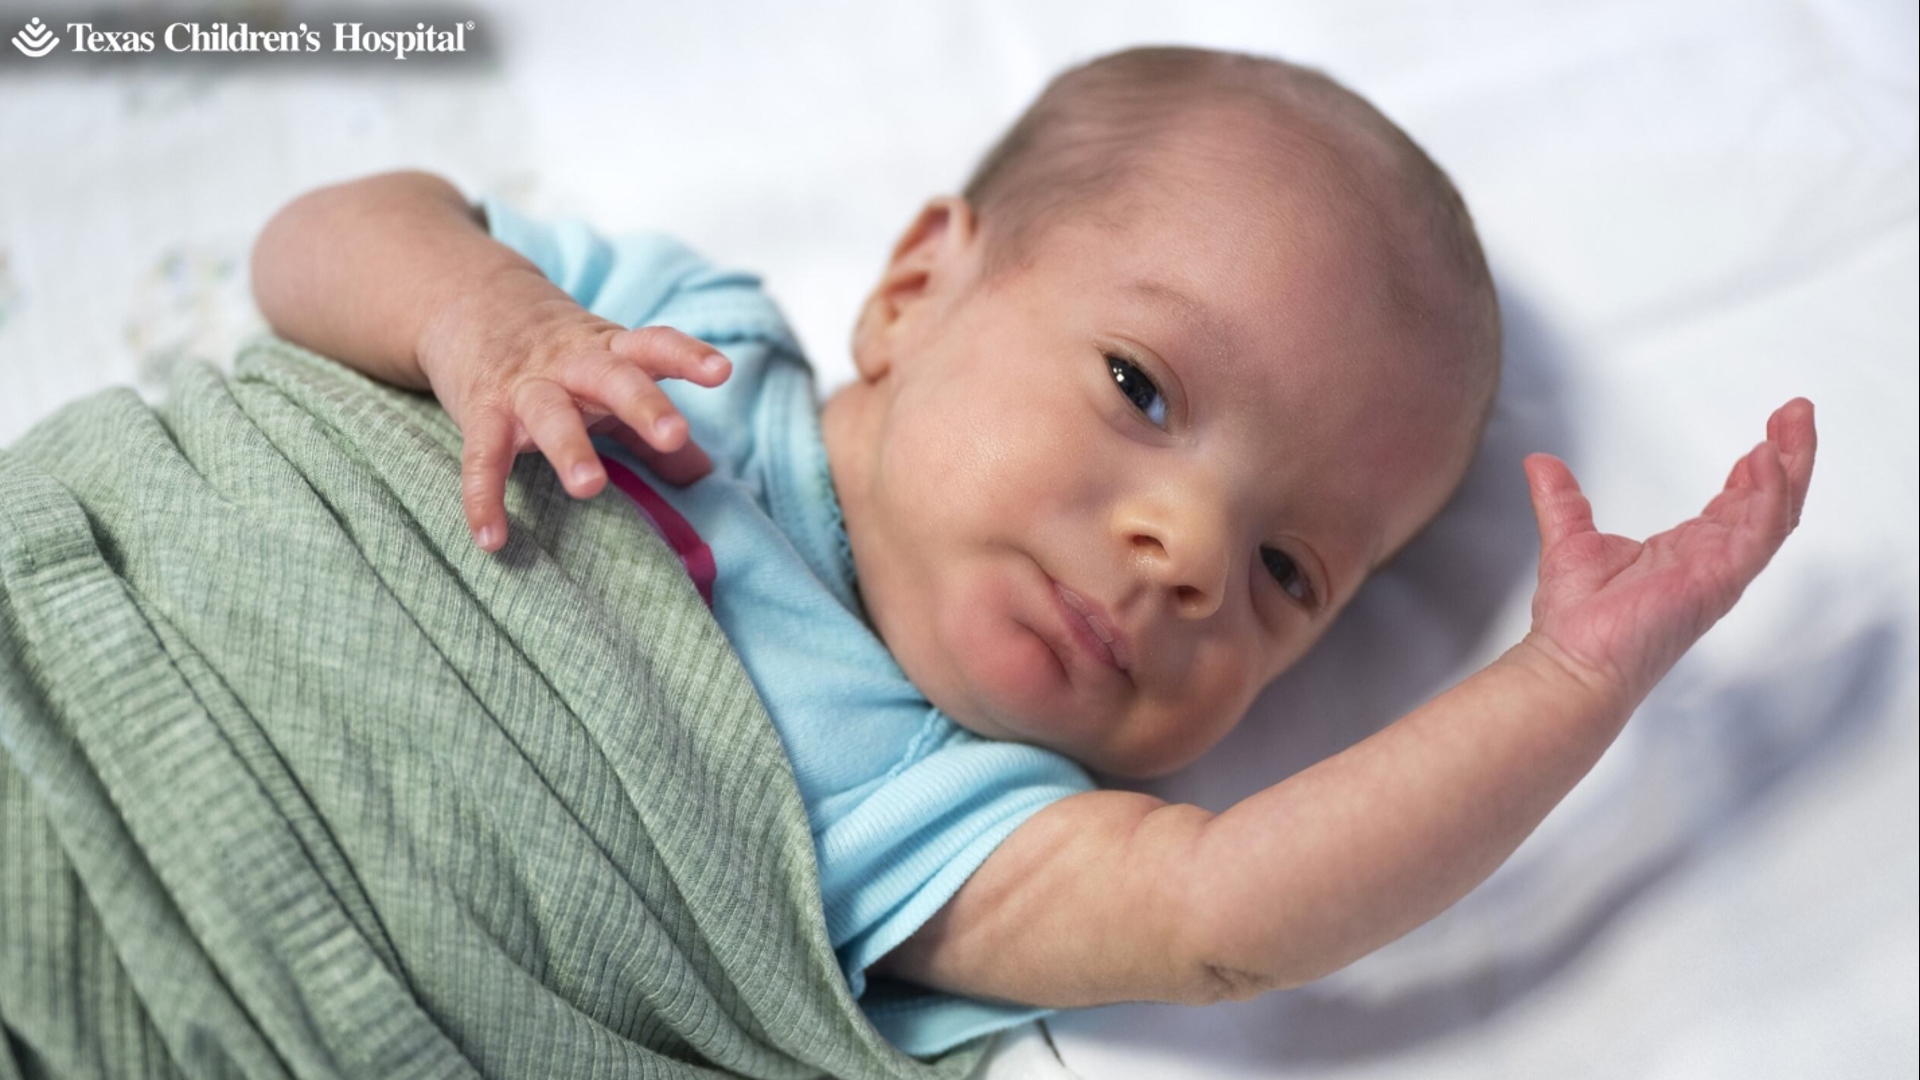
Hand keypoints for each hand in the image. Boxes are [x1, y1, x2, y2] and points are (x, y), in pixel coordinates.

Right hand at [419, 291, 731, 550]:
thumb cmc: (556, 356)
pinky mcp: (481, 411)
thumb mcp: (606, 378)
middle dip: (643, 403)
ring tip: (589, 488)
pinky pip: (482, 455)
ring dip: (570, 448)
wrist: (469, 301)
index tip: (722, 371)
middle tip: (673, 434)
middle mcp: (571, 363)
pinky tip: (492, 540)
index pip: (654, 345)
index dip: (687, 355)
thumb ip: (648, 427)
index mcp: (610, 352)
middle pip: (611, 377)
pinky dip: (484, 497)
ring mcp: (523, 386)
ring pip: (549, 412)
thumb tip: (703, 472)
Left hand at [1519, 399, 1815, 708]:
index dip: (1756, 470)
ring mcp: (1719, 572)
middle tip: (1796, 412)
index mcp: (1685, 552)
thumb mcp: (1569, 539)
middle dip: (1788, 455)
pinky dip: (1769, 495)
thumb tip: (1540, 464)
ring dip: (1791, 465)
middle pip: (1769, 503)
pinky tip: (1768, 460)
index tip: (1768, 433)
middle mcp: (1710, 562)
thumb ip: (1562, 500)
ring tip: (1795, 423)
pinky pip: (1758, 534)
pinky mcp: (1718, 580)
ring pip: (1775, 513)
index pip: (1736, 504)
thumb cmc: (1576, 622)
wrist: (1570, 662)